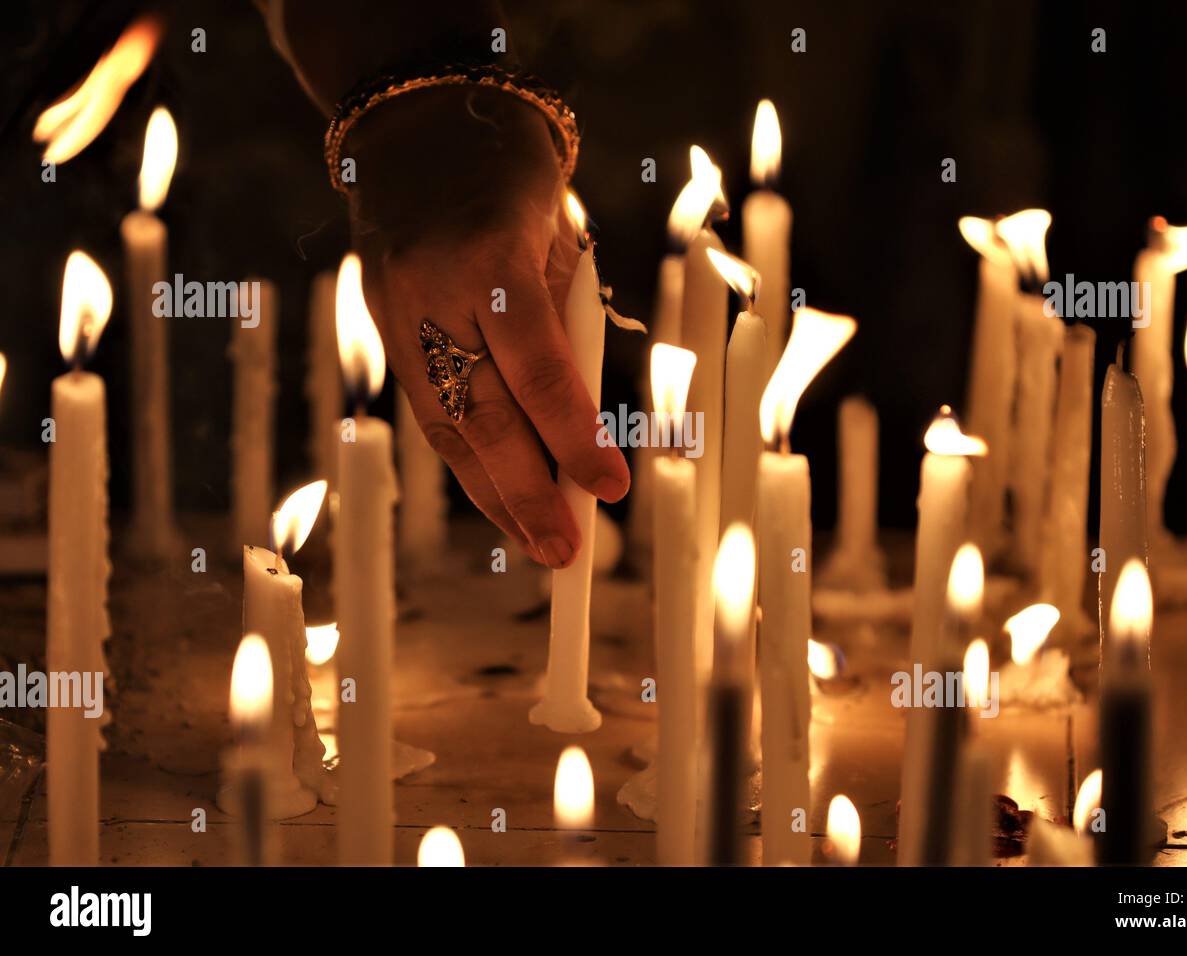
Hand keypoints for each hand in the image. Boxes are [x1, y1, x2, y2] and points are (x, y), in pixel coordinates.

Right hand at [347, 86, 629, 568]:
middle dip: (526, 493)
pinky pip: (430, 411)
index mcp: (488, 256)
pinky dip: (467, 461)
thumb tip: (582, 422)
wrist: (414, 120)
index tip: (610, 489)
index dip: (572, 436)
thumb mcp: (558, 232)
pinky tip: (499, 499)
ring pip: (445, 427)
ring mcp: (396, 314)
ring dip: (493, 496)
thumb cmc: (510, 171)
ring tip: (536, 546)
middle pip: (479, 415)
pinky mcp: (382, 329)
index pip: (536, 368)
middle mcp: (431, 292)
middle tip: (567, 553)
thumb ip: (565, 323)